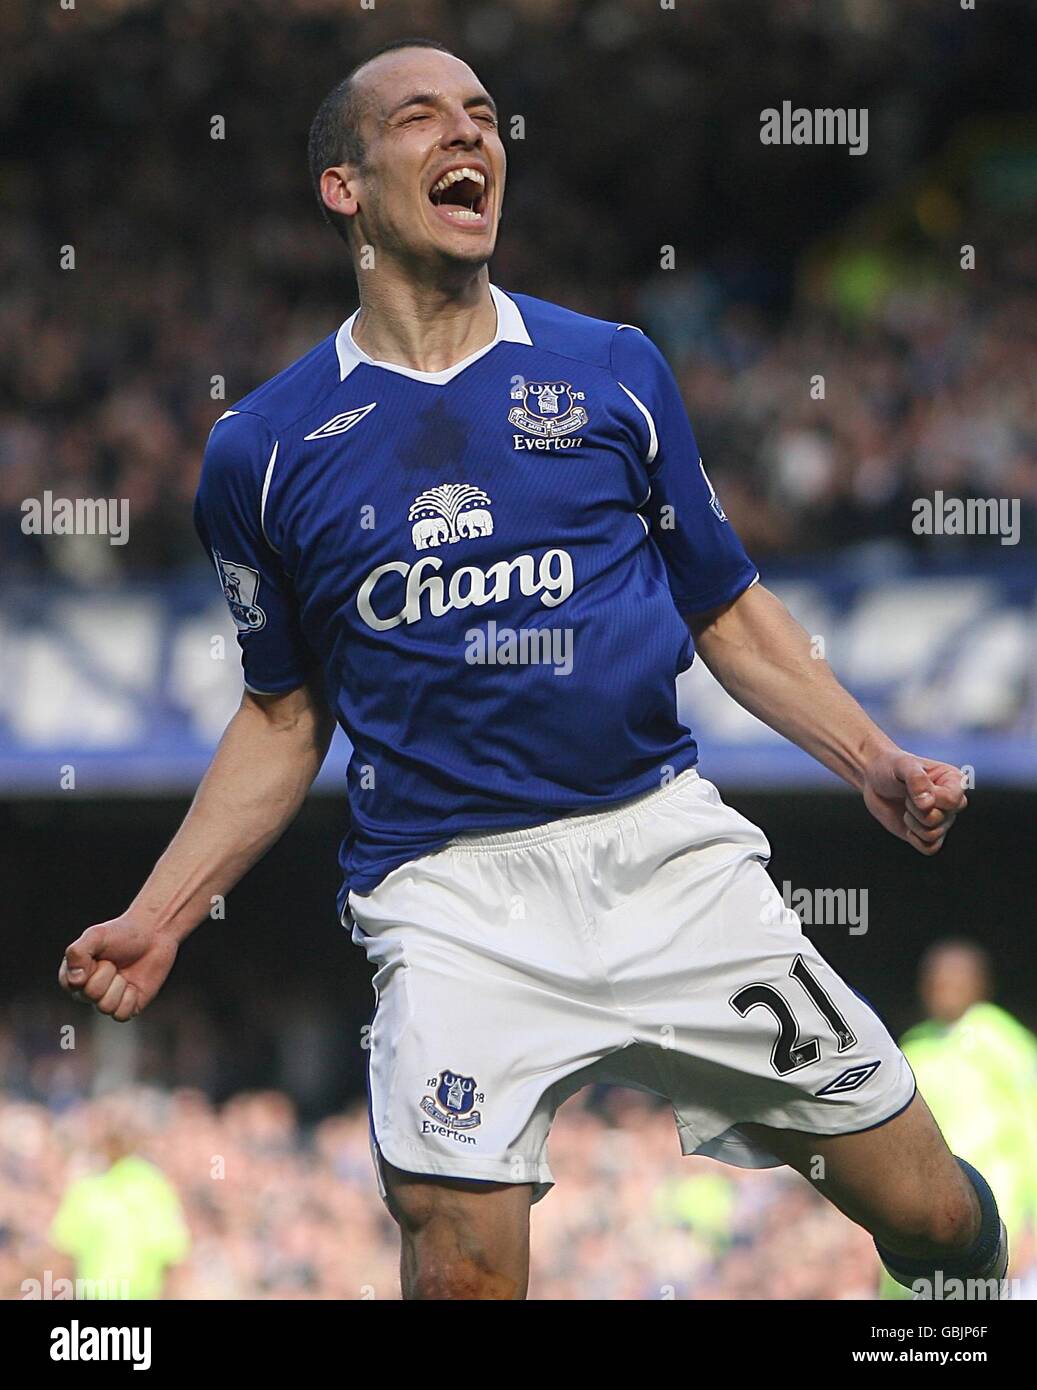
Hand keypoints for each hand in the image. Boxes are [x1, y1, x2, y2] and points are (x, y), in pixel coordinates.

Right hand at [58, 914, 178, 1020]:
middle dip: (108, 973)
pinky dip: (131, 998)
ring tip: (124, 972)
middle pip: (92, 995)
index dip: (90, 968)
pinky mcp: (126, 1009)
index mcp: (73, 975)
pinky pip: (122, 1014)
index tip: (98, 956)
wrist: (154, 936)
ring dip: (120, 985)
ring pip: (106, 1007)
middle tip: (115, 962)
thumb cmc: (122, 934)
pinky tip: (134, 984)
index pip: (72, 984)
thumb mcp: (96, 935)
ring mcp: (106, 1001)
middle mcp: (86, 992)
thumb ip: (78, 952)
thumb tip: (75, 980)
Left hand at [862, 751, 967, 855]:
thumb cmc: (891, 767)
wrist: (874, 780)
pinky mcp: (929, 834)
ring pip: (933, 834)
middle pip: (941, 819)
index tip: (911, 788)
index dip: (929, 798)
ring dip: (912, 823)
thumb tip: (927, 805)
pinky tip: (906, 824)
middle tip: (906, 796)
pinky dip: (914, 838)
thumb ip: (916, 780)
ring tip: (906, 807)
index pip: (952, 800)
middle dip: (916, 810)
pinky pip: (930, 848)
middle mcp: (953, 802)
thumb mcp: (902, 765)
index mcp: (955, 781)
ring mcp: (942, 819)